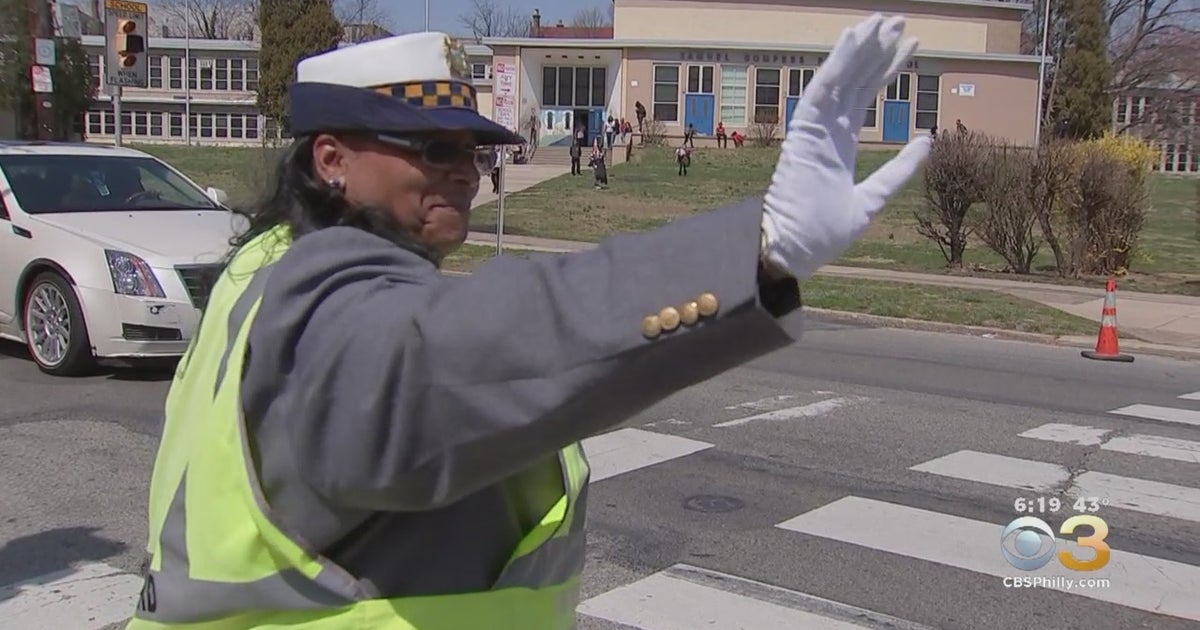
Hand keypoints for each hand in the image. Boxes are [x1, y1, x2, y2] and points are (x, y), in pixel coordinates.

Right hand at [760, 14, 931, 279]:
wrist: (790, 253)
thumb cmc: (821, 236)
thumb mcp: (872, 200)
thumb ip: (898, 170)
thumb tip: (926, 141)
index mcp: (840, 146)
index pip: (867, 98)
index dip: (887, 71)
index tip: (911, 48)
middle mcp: (827, 132)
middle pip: (856, 81)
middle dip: (878, 50)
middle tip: (900, 20)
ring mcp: (814, 131)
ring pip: (842, 79)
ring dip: (862, 48)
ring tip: (884, 20)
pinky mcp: (804, 133)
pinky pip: (823, 90)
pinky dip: (838, 63)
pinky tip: (854, 37)